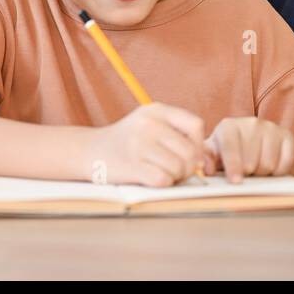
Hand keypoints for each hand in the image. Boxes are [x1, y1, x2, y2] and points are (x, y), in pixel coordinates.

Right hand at [88, 103, 208, 186]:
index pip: (195, 125)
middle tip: (177, 171)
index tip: (190, 155)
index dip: (199, 144)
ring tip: (163, 173)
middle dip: (188, 167)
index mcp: (156, 110)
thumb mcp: (149, 123)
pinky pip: (163, 179)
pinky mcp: (131, 165)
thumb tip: (203, 160)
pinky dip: (162, 183)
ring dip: (175, 177)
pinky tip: (153, 178)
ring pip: (178, 168)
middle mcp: (148, 123)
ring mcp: (139, 144)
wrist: (90, 150)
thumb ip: (176, 133)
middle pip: (189, 151)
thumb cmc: (128, 141)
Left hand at [204, 117, 293, 183]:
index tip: (236, 181)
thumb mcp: (213, 154)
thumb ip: (207, 160)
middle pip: (251, 161)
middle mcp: (250, 123)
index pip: (230, 148)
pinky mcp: (287, 136)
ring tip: (256, 168)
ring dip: (262, 173)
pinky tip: (271, 166)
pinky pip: (286, 162)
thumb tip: (206, 169)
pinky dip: (279, 170)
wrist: (250, 143)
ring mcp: (270, 128)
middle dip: (247, 173)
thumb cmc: (227, 151)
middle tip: (245, 172)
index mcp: (228, 126)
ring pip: (268, 164)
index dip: (233, 166)